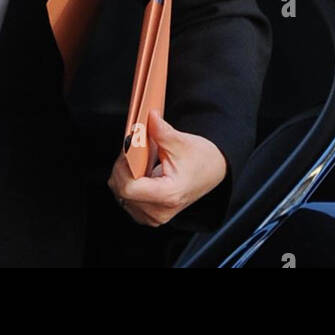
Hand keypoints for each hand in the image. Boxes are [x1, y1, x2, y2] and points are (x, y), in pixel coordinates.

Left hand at [107, 107, 227, 226]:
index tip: (128, 148)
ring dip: (125, 175)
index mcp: (168, 195)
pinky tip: (140, 172)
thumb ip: (161, 130)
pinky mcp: (149, 214)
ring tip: (139, 161)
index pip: (128, 188)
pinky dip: (129, 183)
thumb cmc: (202, 160)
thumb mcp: (182, 141)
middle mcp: (159, 212)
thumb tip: (147, 118)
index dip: (123, 166)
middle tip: (132, 149)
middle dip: (123, 167)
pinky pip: (127, 199)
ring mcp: (154, 216)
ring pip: (121, 195)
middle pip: (122, 191)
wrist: (213, 171)